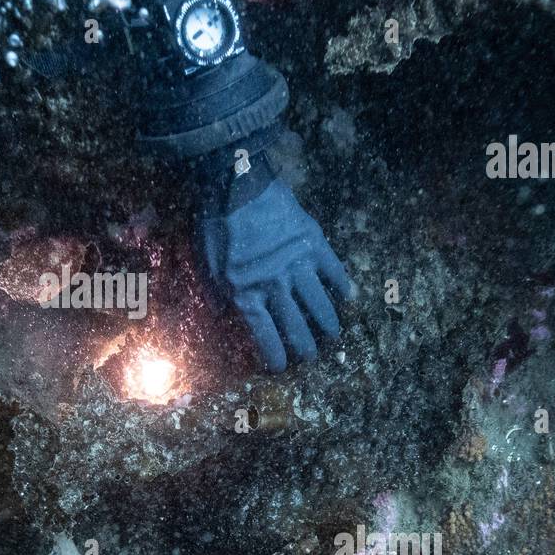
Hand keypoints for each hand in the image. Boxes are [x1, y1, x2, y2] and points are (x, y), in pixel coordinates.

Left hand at [199, 179, 353, 371]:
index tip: (282, 367)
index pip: (264, 333)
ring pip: (318, 302)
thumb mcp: (206, 265)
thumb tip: (223, 315)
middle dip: (305, 346)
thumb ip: (217, 294)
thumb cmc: (215, 226)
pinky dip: (342, 284)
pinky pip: (333, 269)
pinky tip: (349, 296)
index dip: (275, 354)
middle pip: (295, 325)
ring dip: (328, 321)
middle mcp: (276, 286)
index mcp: (247, 294)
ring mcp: (298, 265)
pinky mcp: (313, 243)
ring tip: (334, 334)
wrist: (235, 186)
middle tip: (313, 359)